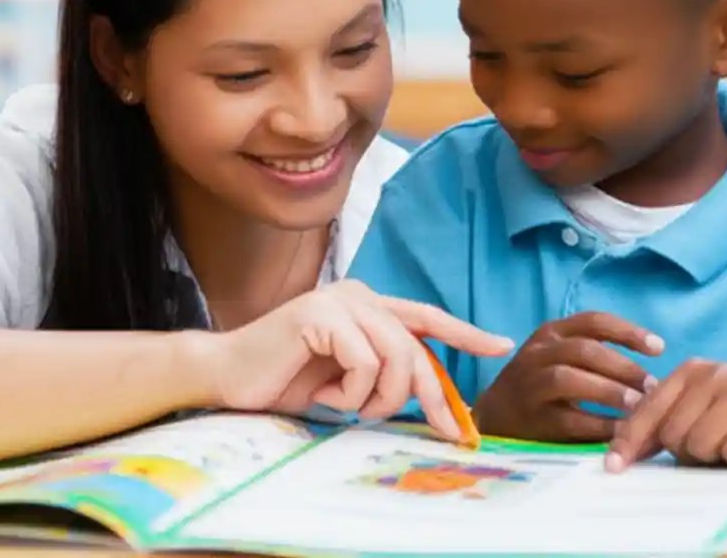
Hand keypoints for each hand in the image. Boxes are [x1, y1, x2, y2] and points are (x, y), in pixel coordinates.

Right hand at [209, 280, 512, 442]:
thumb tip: (435, 397)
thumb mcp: (348, 380)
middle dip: (432, 397)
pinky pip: (364, 364)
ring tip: (343, 406)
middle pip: (417, 348)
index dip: (464, 333)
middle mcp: (359, 295)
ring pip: (397, 358)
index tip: (499, 346)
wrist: (227, 379)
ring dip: (376, 400)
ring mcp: (340, 301)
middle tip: (446, 431)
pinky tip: (321, 393)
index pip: (426, 317)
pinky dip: (349, 394)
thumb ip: (385, 372)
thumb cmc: (285, 382)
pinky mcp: (321, 313)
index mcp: (366, 305)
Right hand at [473, 311, 663, 442]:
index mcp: (550, 334)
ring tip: (638, 407)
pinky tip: (621, 431)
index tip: (659, 348)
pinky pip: (568, 419)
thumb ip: (595, 357)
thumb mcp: (560, 358)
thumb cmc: (541, 386)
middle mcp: (537, 354)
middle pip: (585, 350)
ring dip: (610, 392)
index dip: (629, 332)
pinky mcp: (531, 418)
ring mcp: (530, 385)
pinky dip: (598, 424)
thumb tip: (651, 373)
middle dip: (624, 367)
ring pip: (571, 379)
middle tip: (652, 387)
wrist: (495, 417)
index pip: (593, 322)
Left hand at [606, 360, 726, 471]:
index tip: (614, 466)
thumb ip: (669, 418)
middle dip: (685, 453)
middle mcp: (714, 375)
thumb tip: (624, 451)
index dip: (628, 441)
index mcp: (692, 371)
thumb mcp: (707, 403)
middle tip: (713, 447)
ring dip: (715, 458)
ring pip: (699, 447)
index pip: (647, 410)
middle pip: (671, 435)